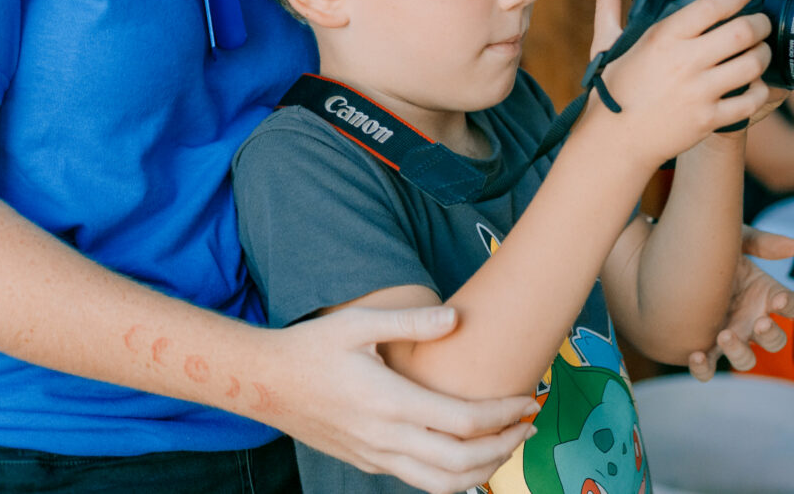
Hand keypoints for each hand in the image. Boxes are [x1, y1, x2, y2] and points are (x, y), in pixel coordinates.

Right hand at [261, 305, 538, 493]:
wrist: (263, 383)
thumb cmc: (311, 347)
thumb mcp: (358, 322)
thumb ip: (411, 321)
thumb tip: (457, 317)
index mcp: (389, 402)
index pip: (464, 422)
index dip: (504, 414)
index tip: (530, 400)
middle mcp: (385, 439)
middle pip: (461, 463)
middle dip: (504, 447)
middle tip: (529, 425)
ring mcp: (375, 457)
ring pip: (441, 485)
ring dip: (482, 470)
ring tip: (506, 444)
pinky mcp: (366, 463)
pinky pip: (418, 482)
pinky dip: (452, 477)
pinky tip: (465, 454)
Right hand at [586, 0, 773, 164]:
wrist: (614, 142)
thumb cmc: (612, 91)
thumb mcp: (606, 45)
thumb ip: (608, 9)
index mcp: (664, 37)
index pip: (713, 5)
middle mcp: (685, 61)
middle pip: (743, 32)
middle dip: (761, 23)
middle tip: (762, 22)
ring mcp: (700, 92)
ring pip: (752, 65)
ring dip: (764, 54)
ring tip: (761, 50)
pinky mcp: (709, 119)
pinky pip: (750, 101)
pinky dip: (760, 90)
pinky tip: (755, 84)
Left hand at [687, 226, 793, 379]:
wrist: (675, 259)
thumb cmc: (713, 250)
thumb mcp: (734, 240)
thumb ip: (761, 243)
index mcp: (765, 295)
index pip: (790, 305)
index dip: (789, 306)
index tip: (780, 300)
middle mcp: (752, 321)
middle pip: (774, 340)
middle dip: (771, 335)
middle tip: (760, 323)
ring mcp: (730, 336)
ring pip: (744, 359)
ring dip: (739, 352)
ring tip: (725, 335)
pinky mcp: (705, 348)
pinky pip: (707, 368)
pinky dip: (704, 368)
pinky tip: (695, 355)